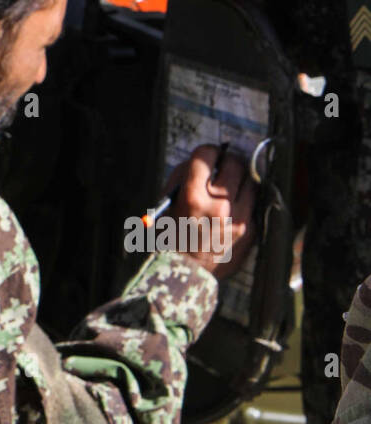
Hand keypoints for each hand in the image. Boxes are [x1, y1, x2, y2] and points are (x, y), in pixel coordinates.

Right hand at [162, 144, 254, 279]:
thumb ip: (186, 176)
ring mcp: (238, 220)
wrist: (184, 273)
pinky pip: (255, 204)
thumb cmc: (171, 233)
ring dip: (241, 180)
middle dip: (228, 161)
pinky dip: (246, 200)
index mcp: (193, 197)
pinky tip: (235, 205)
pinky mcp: (250, 231)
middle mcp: (218, 206)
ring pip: (251, 182)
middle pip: (235, 164)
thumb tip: (208, 159)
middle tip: (223, 165)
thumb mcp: (168, 202)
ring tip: (231, 185)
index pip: (207, 155)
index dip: (207, 151)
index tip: (209, 155)